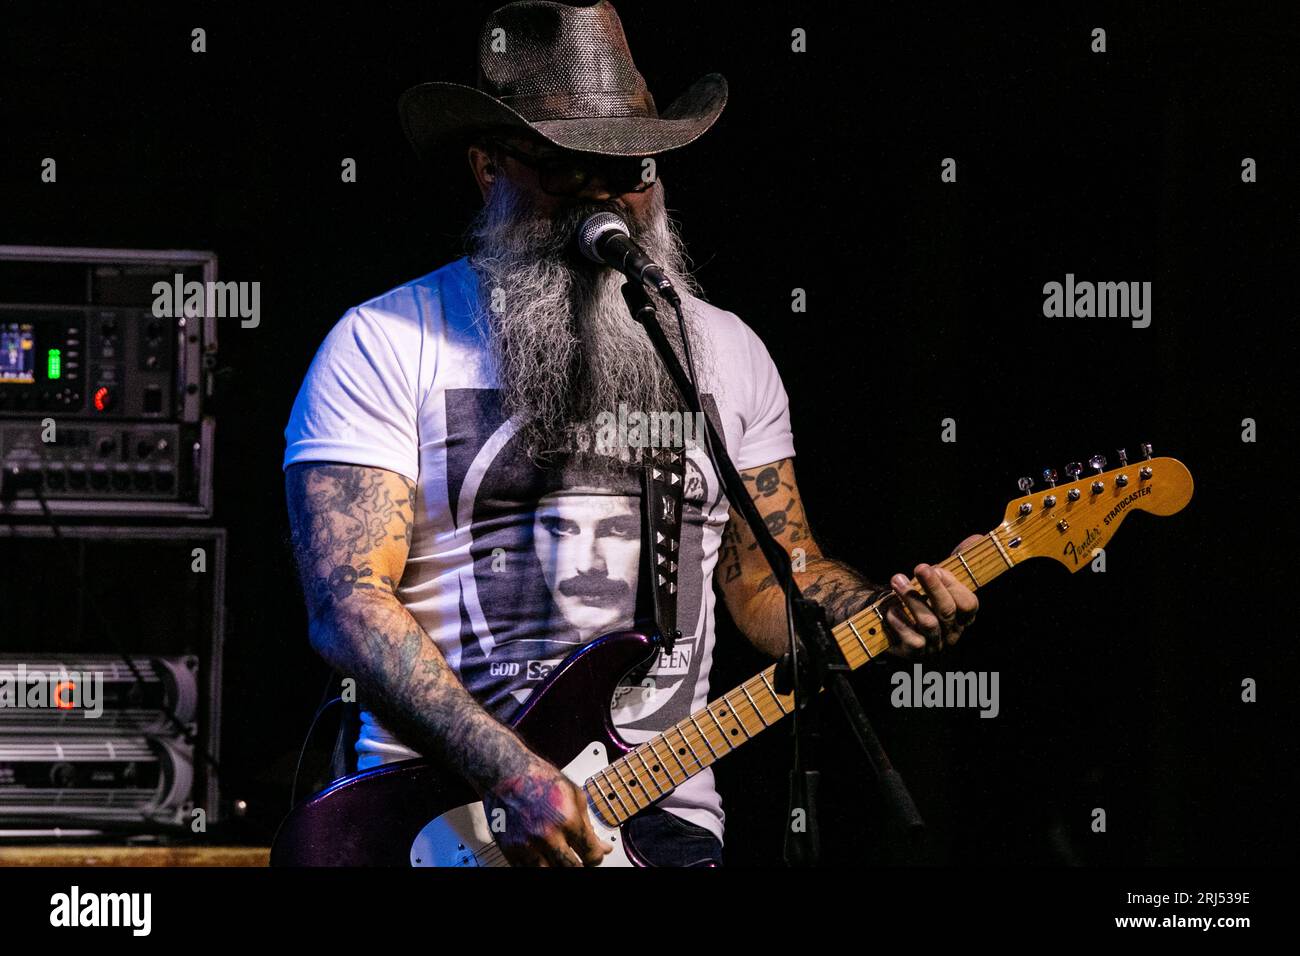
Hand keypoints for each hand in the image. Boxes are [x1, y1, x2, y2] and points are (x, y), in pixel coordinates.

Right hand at [483, 749, 613, 866]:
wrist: (504, 772)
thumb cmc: (539, 778)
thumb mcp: (573, 794)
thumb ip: (588, 824)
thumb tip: (602, 847)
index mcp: (567, 820)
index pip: (591, 855)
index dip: (596, 857)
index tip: (594, 855)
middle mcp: (547, 836)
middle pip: (571, 869)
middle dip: (580, 865)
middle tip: (579, 859)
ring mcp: (527, 845)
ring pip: (549, 873)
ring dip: (558, 867)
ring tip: (560, 857)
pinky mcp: (510, 850)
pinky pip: (527, 870)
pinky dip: (538, 865)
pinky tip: (543, 855)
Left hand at [883, 534, 981, 656]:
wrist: (890, 620)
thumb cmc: (920, 597)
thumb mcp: (938, 579)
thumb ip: (957, 559)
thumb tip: (977, 537)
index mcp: (962, 616)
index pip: (969, 604)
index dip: (953, 586)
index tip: (936, 569)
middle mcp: (951, 632)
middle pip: (947, 611)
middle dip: (933, 587)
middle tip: (919, 567)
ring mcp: (934, 644)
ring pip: (929, 623)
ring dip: (912, 599)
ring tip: (897, 580)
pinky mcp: (914, 653)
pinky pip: (911, 639)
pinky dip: (900, 622)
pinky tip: (891, 609)